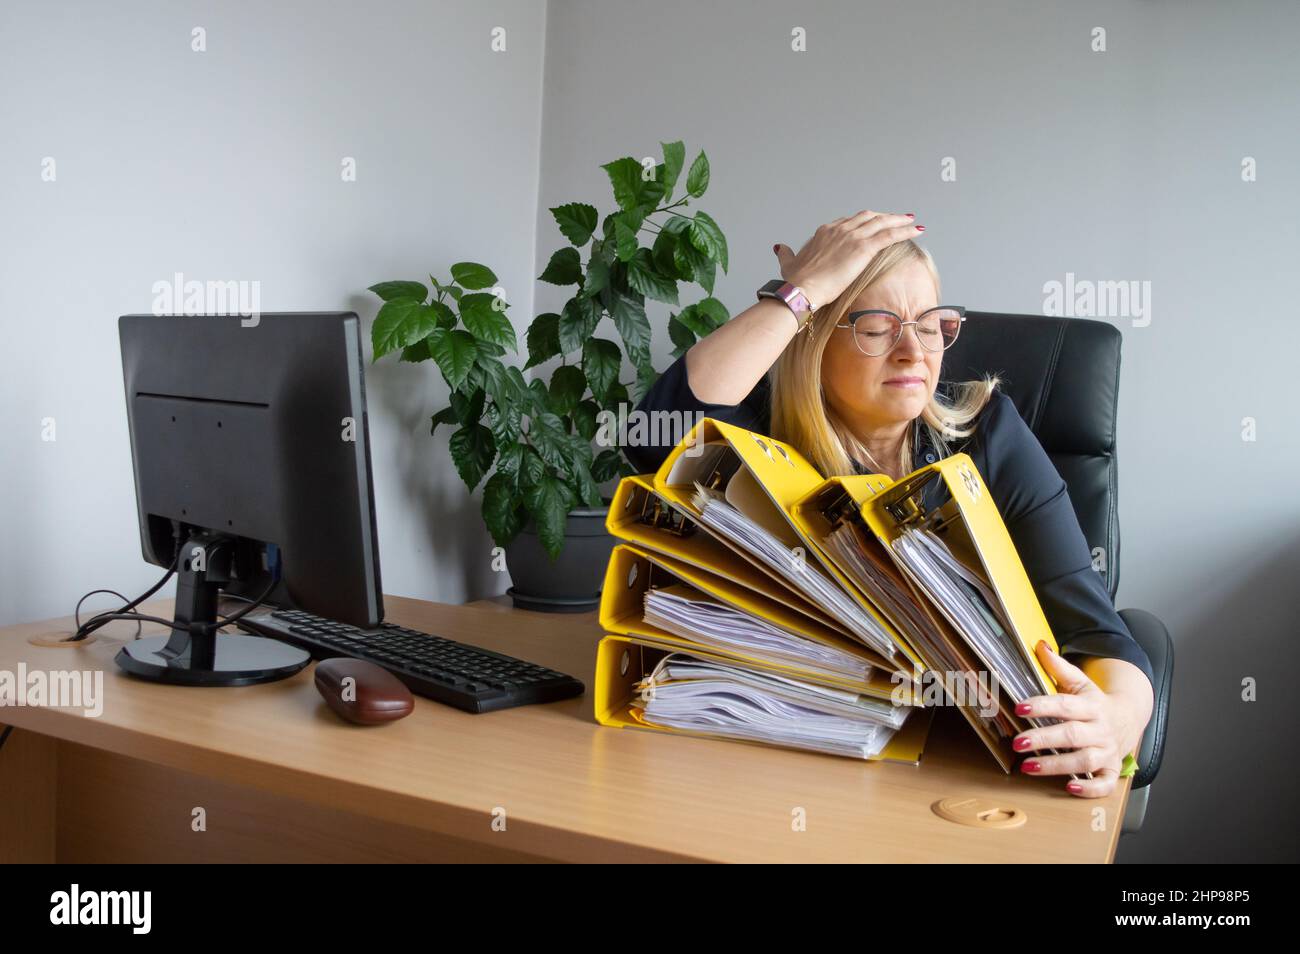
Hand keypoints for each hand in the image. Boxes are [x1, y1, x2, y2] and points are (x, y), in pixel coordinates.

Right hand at [773, 210, 923, 307]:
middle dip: (884, 217)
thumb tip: (780, 247)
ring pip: (882, 222)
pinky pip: (890, 235)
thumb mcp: (788, 264)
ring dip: (899, 220)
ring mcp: (852, 237)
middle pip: (869, 217)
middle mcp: (840, 229)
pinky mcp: (863, 248)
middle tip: (897, 218)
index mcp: (825, 232)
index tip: (874, 224)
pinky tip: (916, 230)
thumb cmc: (796, 281)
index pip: (850, 221)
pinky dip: (904, 230)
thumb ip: (786, 254)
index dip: (865, 222)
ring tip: (911, 221)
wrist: (802, 289)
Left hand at [1012, 641, 1151, 797]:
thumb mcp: (1080, 682)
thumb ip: (1059, 667)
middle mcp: (1100, 730)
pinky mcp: (1112, 769)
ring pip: (1084, 761)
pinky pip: (1105, 784)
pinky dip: (1090, 789)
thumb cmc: (1096, 702)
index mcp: (1091, 706)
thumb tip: (1039, 645)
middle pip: (1072, 735)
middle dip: (1044, 739)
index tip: (1020, 708)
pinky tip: (1069, 788)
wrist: (1130, 718)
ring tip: (1027, 766)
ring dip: (1056, 766)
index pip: (1065, 705)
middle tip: (1017, 743)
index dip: (1043, 706)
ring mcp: (1108, 751)